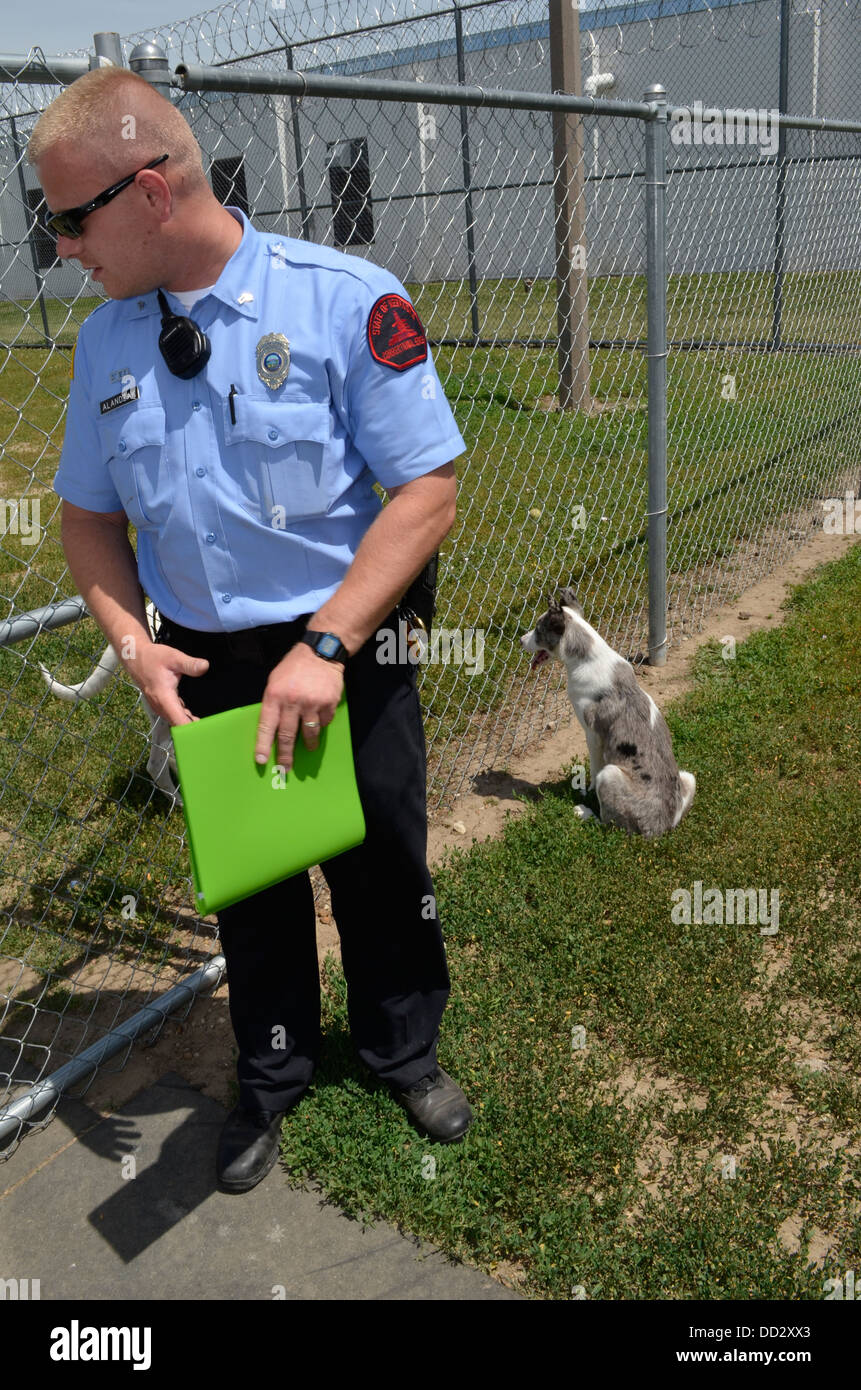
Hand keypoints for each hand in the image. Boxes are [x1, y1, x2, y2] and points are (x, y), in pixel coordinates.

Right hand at [129, 641, 209, 725]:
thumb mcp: (173, 657)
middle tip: (212, 729)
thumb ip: (190, 664)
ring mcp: (160, 707)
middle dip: (194, 730)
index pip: (180, 723)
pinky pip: (173, 715)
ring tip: (207, 725)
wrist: (135, 658)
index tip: (206, 730)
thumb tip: (205, 666)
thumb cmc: (153, 657)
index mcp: (164, 698)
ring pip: (176, 721)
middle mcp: (161, 706)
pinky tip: (194, 717)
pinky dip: (183, 718)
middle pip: (179, 725)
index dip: (193, 730)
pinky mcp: (160, 704)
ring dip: (189, 724)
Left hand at [255, 641, 343, 770]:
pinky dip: (321, 724)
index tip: (261, 761)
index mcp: (274, 696)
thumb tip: (272, 728)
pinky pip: (324, 722)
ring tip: (308, 748)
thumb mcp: (275, 681)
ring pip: (310, 733)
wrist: (321, 652)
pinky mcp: (329, 704)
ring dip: (309, 744)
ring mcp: (312, 703)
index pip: (267, 726)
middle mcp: (292, 701)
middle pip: (288, 735)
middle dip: (286, 755)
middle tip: (285, 769)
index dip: (263, 745)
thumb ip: (273, 703)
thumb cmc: (293, 667)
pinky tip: (320, 719)